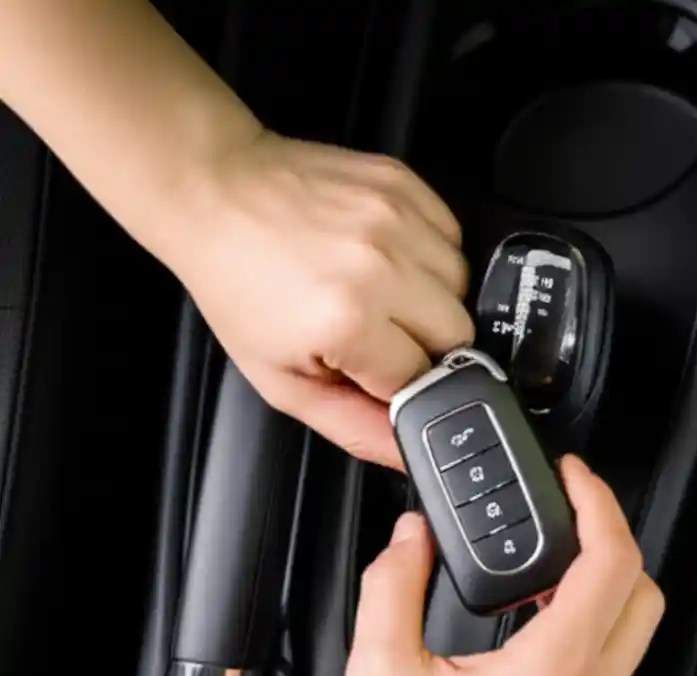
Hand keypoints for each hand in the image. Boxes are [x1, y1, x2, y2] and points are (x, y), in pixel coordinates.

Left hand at [152, 130, 471, 469]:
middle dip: (423, 342)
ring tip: (378, 288)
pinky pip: (451, 235)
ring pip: (462, 283)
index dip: (397, 381)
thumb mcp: (280, 379)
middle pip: (458, 332)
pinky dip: (428, 252)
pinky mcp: (402, 185)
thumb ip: (353, 425)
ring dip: (429, 295)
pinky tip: (383, 253)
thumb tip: (406, 450)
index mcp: (347, 320)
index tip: (369, 369)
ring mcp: (395, 219)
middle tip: (375, 330)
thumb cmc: (239, 284)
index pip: (423, 378)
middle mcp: (380, 266)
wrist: (213, 196)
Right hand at [339, 456, 664, 675]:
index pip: (611, 566)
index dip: (599, 504)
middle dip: (612, 538)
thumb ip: (393, 589)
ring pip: (633, 632)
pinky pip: (610, 664)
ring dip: (604, 583)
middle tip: (571, 509)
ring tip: (551, 556)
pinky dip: (590, 623)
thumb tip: (410, 538)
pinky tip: (540, 615)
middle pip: (642, 594)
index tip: (575, 478)